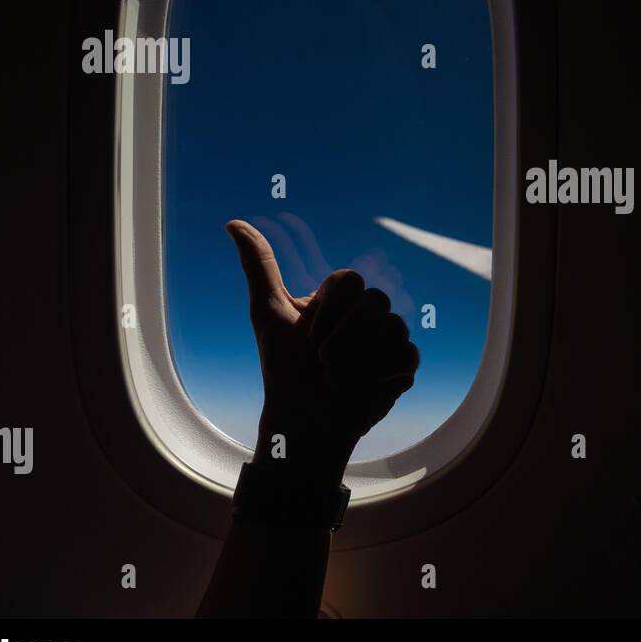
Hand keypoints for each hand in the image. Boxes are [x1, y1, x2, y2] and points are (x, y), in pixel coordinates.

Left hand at [225, 219, 418, 482]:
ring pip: (394, 327)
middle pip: (376, 301)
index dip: (330, 310)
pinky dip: (379, 375)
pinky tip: (362, 388)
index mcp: (341, 299)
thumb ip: (259, 264)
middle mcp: (368, 314)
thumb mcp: (269, 312)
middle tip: (323, 362)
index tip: (308, 336)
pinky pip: (407, 355)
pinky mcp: (404, 365)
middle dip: (342, 338)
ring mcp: (389, 338)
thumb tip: (233, 222)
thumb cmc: (284, 367)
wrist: (303, 419)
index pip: (352, 278)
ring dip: (358, 360)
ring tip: (340, 379)